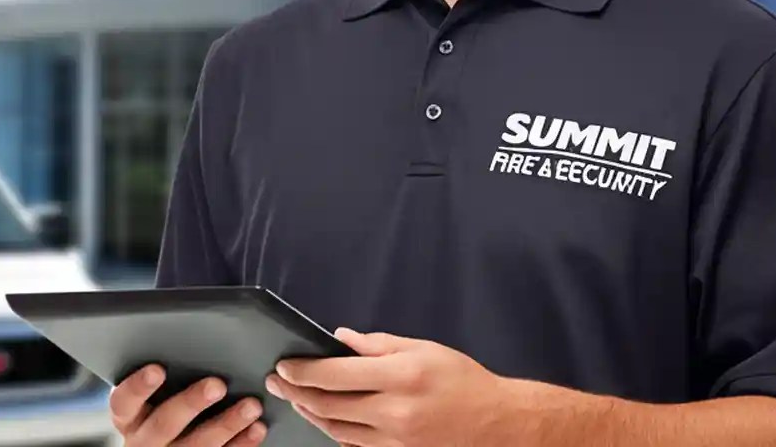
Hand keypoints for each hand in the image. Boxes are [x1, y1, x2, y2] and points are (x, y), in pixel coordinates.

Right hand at [109, 363, 267, 445]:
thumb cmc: (155, 415)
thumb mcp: (147, 401)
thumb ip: (159, 380)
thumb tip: (186, 341)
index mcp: (129, 419)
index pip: (124, 402)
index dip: (139, 386)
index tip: (157, 369)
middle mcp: (145, 441)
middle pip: (164, 424)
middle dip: (191, 403)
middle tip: (216, 385)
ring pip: (197, 446)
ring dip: (227, 424)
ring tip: (250, 406)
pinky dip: (242, 443)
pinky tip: (256, 428)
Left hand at [265, 329, 521, 446]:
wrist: (499, 424)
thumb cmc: (462, 379)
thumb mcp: (422, 348)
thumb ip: (377, 344)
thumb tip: (339, 338)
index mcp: (400, 376)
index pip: (336, 374)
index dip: (302, 371)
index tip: (283, 366)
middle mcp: (395, 411)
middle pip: (328, 405)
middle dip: (295, 393)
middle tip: (276, 383)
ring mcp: (395, 439)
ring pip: (336, 429)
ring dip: (310, 414)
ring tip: (294, 400)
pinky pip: (355, 444)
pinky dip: (334, 431)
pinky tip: (323, 419)